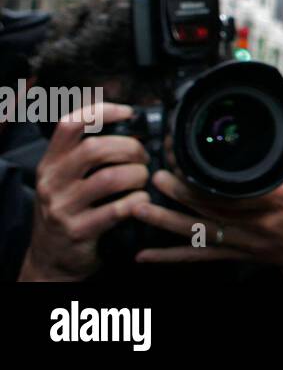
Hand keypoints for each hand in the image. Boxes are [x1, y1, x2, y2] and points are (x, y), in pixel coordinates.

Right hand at [19, 102, 150, 281]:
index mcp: (51, 163)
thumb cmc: (68, 209)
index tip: (129, 113)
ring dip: (137, 175)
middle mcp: (53, 182)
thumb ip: (87, 155)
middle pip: (95, 149)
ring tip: (142, 179)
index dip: (102, 112)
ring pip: (110, 178)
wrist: (51, 257)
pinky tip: (141, 200)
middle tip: (143, 157)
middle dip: (130, 148)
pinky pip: (118, 209)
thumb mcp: (65, 179)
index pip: (70, 124)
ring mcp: (63, 208)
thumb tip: (134, 126)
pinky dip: (138, 201)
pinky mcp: (78, 231)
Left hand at [131, 158, 282, 280]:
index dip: (206, 175)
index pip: (234, 186)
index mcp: (274, 198)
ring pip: (195, 232)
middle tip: (157, 177)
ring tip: (139, 209)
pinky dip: (168, 257)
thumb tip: (259, 126)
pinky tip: (144, 255)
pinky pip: (195, 257)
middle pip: (209, 207)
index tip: (186, 160)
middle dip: (179, 192)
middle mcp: (254, 222)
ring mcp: (239, 240)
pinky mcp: (230, 254)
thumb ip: (278, 154)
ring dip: (165, 221)